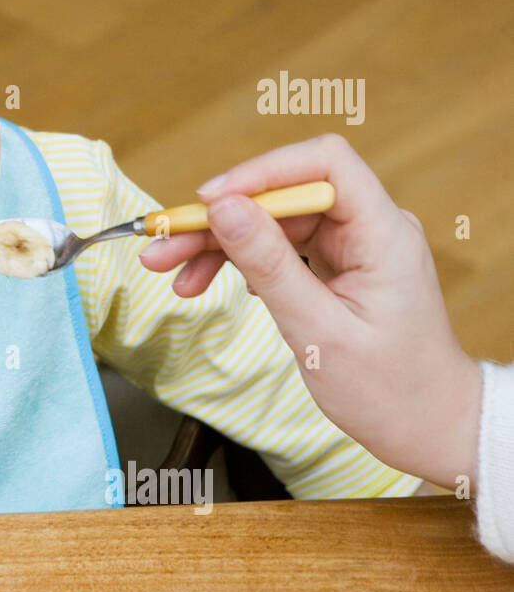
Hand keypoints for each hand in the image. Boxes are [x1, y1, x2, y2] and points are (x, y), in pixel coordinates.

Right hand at [137, 133, 481, 489]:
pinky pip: (278, 247)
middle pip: (284, 195)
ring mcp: (352, 246)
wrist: (428, 427)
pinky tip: (205, 281)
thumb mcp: (318, 332)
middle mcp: (370, 228)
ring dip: (218, 243)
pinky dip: (238, 262)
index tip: (209, 201)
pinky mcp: (336, 265)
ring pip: (272, 221)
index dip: (262, 172)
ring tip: (171, 272)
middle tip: (163, 244)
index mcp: (383, 235)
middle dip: (220, 217)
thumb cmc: (390, 391)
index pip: (325, 164)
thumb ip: (269, 266)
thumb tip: (224, 209)